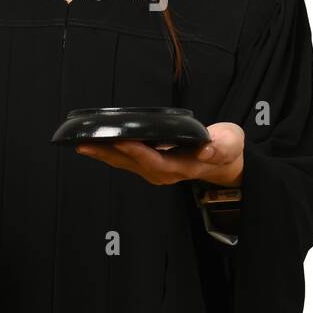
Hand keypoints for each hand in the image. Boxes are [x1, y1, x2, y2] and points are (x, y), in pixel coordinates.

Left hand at [74, 122, 243, 187]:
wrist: (225, 163)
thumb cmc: (226, 150)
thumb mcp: (231, 144)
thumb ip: (221, 147)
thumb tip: (207, 149)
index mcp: (184, 166)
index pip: (156, 161)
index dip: (137, 152)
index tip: (120, 140)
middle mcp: (165, 172)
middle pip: (133, 164)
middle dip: (108, 154)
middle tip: (85, 143)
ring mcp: (156, 170)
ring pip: (125, 165)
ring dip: (103, 155)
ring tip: (82, 144)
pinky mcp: (150, 165)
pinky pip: (126, 161)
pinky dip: (109, 153)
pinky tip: (96, 145)